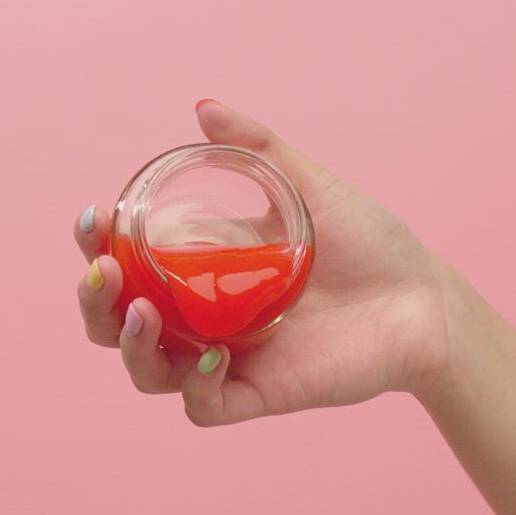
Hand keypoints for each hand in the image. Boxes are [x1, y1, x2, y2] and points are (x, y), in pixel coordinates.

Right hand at [75, 99, 450, 425]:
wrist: (421, 300)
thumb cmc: (369, 244)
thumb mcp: (309, 186)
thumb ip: (258, 147)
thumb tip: (203, 107)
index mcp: (200, 270)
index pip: (126, 266)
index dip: (96, 247)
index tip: (94, 218)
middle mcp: (202, 319)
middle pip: (117, 325)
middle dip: (94, 302)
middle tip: (104, 272)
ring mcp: (226, 360)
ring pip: (149, 373)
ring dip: (131, 345)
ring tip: (143, 313)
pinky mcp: (258, 395)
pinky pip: (203, 407)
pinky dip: (196, 385)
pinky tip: (214, 353)